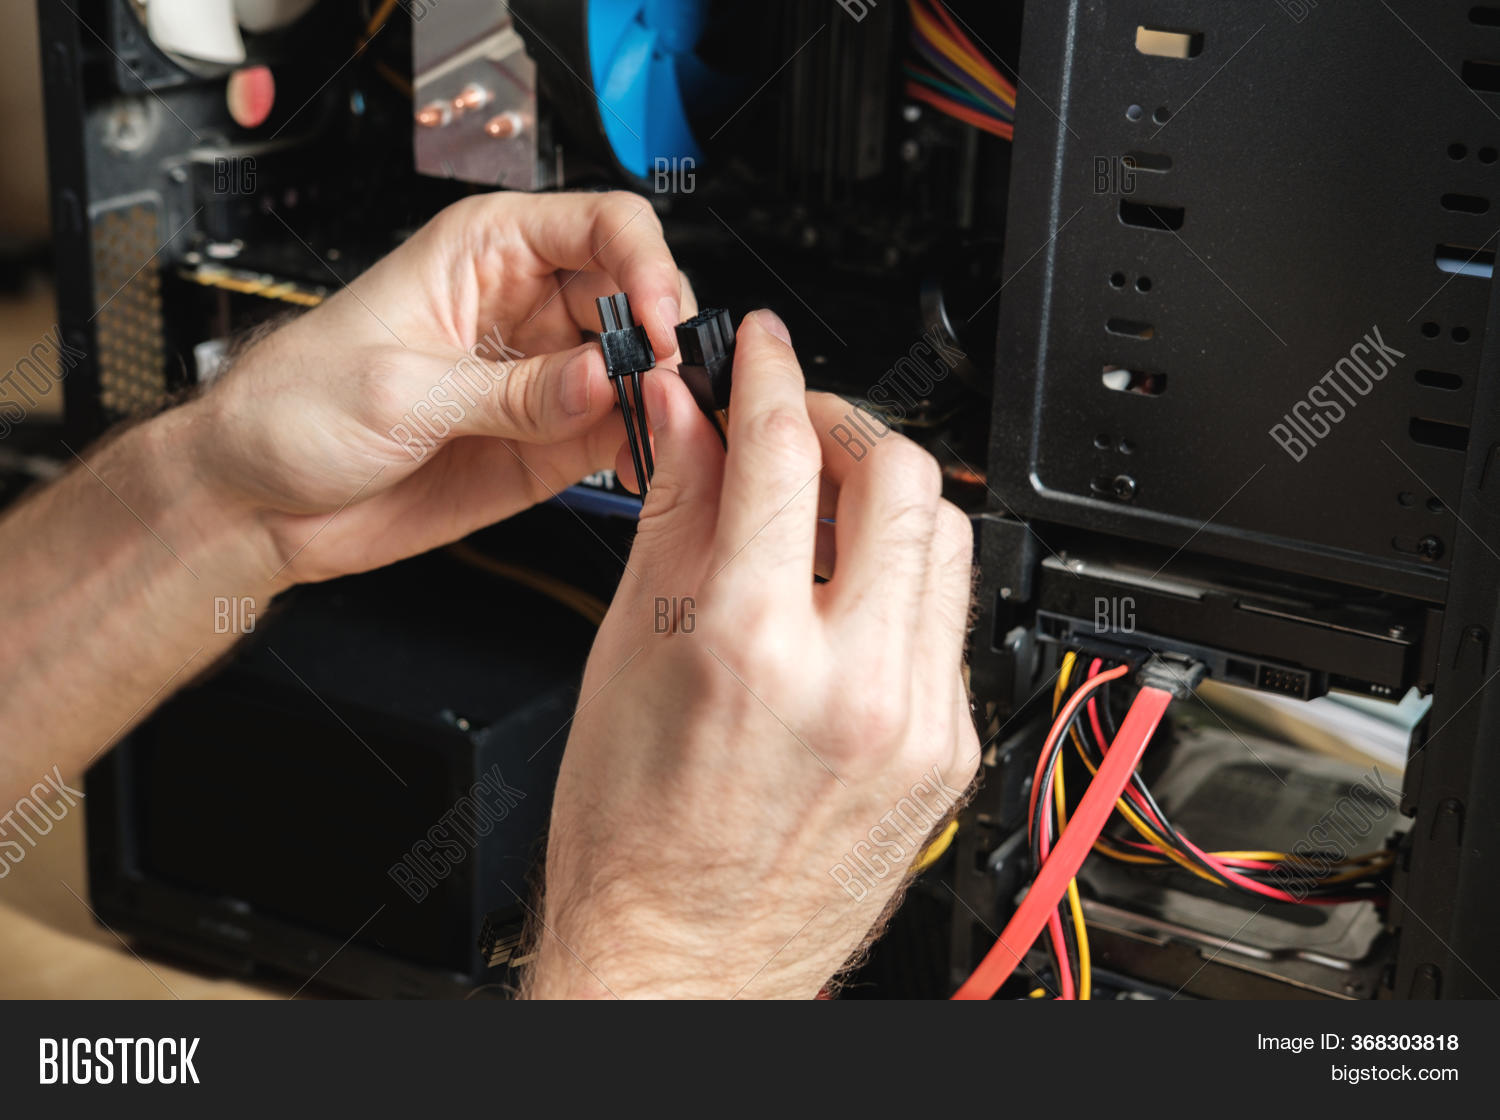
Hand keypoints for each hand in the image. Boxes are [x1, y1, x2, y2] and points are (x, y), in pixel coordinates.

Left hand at [182, 190, 692, 585]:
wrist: (257, 501)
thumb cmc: (295, 408)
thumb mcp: (400, 390)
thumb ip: (512, 391)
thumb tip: (606, 379)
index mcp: (485, 252)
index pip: (602, 226)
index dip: (645, 266)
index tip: (655, 323)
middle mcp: (524, 308)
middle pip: (634, 297)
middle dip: (659, 339)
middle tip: (659, 388)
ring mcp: (540, 378)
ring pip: (636, 370)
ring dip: (658, 399)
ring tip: (653, 431)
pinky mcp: (544, 442)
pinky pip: (614, 433)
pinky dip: (640, 447)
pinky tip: (637, 461)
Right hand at [528, 312, 979, 998]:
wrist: (681, 955)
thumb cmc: (633, 835)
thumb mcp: (627, 653)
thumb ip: (674, 516)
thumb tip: (687, 420)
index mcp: (752, 648)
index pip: (782, 452)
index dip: (767, 375)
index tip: (757, 352)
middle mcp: (853, 683)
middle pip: (899, 476)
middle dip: (846, 419)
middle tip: (798, 419)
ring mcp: (916, 721)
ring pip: (945, 539)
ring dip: (888, 495)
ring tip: (824, 507)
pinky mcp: (949, 751)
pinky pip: (947, 620)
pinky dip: (903, 577)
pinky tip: (849, 590)